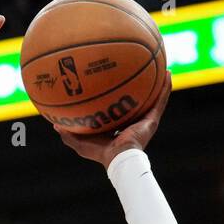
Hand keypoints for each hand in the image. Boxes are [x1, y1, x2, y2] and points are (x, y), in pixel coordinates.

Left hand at [54, 71, 171, 167]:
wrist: (118, 158)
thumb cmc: (100, 153)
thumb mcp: (80, 143)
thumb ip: (68, 134)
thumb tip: (54, 124)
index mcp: (119, 126)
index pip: (119, 109)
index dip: (118, 98)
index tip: (115, 84)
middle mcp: (134, 121)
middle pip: (138, 101)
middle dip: (139, 88)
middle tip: (138, 70)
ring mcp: (145, 120)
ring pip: (153, 98)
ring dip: (157, 83)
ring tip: (159, 65)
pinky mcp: (152, 119)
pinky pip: (161, 100)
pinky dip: (166, 87)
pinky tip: (168, 73)